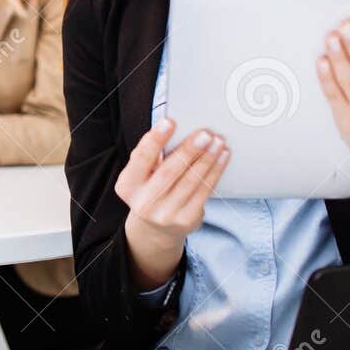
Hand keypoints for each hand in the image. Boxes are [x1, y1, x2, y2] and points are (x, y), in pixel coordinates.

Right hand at [115, 118, 227, 289]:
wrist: (156, 227)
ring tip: (217, 142)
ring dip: (207, 159)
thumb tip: (169, 129)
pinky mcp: (187, 219)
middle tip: (204, 134)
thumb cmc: (149, 189)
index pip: (142, 159)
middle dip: (189, 150)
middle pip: (170, 171)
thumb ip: (148, 154)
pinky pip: (204, 191)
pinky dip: (215, 171)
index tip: (169, 122)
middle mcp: (144, 202)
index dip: (155, 139)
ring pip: (191, 181)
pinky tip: (221, 158)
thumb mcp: (139, 174)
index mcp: (128, 185)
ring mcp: (166, 213)